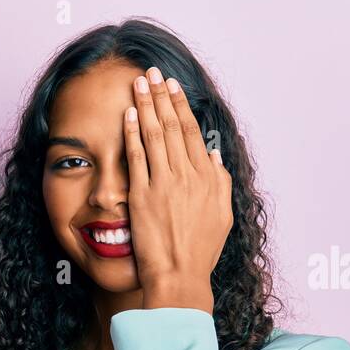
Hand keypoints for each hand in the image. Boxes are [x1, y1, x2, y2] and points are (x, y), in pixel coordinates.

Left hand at [123, 67, 232, 312]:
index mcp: (209, 178)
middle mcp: (188, 176)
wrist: (180, 277)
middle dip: (162, 95)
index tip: (173, 87)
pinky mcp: (143, 196)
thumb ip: (220, 183)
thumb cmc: (200, 252)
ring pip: (155, 135)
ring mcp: (165, 184)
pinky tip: (128, 114)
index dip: (181, 106)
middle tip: (153, 72)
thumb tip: (213, 156)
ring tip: (137, 83)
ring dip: (145, 105)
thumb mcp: (222, 215)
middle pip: (173, 125)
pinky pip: (137, 157)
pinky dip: (132, 133)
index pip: (193, 132)